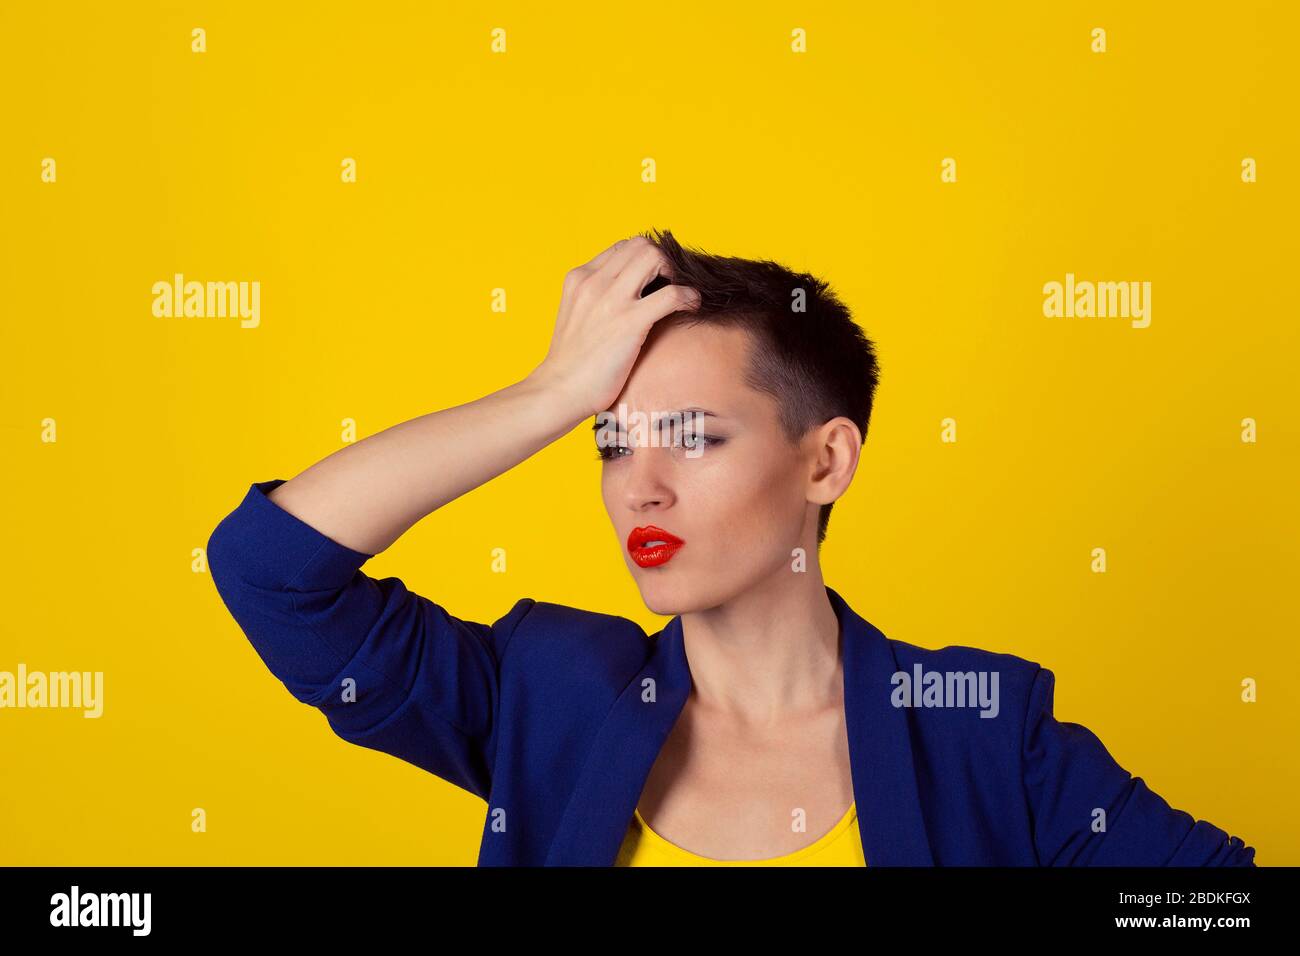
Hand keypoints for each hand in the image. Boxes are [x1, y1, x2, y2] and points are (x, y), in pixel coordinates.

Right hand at [528, 236, 700, 417]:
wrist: (559, 390)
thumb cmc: (571, 361)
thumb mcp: (576, 314)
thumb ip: (595, 297)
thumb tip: (626, 294)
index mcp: (580, 277)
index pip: (622, 246)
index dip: (645, 258)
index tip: (656, 278)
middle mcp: (594, 282)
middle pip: (641, 245)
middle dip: (663, 261)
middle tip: (671, 286)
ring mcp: (612, 300)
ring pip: (655, 258)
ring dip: (676, 273)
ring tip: (680, 295)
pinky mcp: (629, 322)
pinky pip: (671, 295)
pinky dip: (688, 296)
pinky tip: (691, 306)